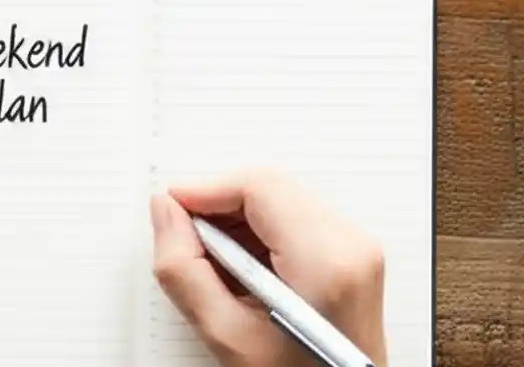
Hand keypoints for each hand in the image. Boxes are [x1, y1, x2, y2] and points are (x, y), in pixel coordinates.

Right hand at [150, 171, 386, 366]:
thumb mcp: (227, 337)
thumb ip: (184, 270)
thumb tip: (166, 213)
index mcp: (324, 264)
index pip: (258, 187)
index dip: (206, 190)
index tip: (174, 207)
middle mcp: (350, 245)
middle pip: (269, 187)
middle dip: (219, 205)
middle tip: (189, 239)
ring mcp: (356, 246)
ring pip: (279, 196)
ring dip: (237, 218)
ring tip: (216, 262)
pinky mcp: (351, 251)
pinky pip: (294, 214)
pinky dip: (258, 230)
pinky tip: (242, 266)